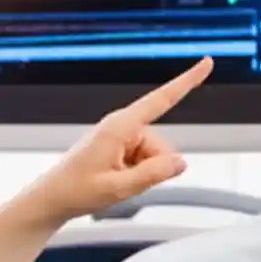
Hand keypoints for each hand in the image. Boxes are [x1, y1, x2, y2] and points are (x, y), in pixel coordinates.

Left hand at [21, 57, 213, 225]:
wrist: (52, 199)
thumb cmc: (76, 190)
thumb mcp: (118, 188)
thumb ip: (152, 175)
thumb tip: (181, 162)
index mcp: (119, 126)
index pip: (161, 99)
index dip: (187, 81)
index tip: (207, 62)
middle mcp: (121, 126)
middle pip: (162, 145)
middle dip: (153, 168)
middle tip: (122, 183)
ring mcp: (120, 136)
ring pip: (155, 156)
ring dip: (142, 173)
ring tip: (114, 182)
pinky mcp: (119, 147)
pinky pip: (144, 161)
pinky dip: (136, 174)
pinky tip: (115, 180)